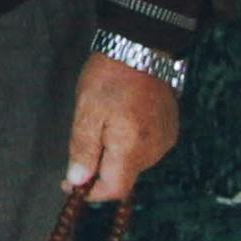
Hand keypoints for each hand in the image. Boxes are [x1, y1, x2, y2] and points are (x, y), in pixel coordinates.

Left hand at [63, 54, 180, 205]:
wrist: (141, 48)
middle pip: (123, 177)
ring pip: (134, 164)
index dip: (91, 192)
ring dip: (114, 157)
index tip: (72, 184)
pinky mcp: (169, 131)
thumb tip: (78, 181)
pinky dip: (128, 146)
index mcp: (131, 148)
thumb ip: (83, 150)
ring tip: (101, 129)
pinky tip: (119, 125)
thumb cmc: (110, 77)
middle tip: (81, 150)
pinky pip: (145, 150)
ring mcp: (164, 141)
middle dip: (100, 171)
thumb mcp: (87, 112)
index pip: (114, 189)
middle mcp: (153, 150)